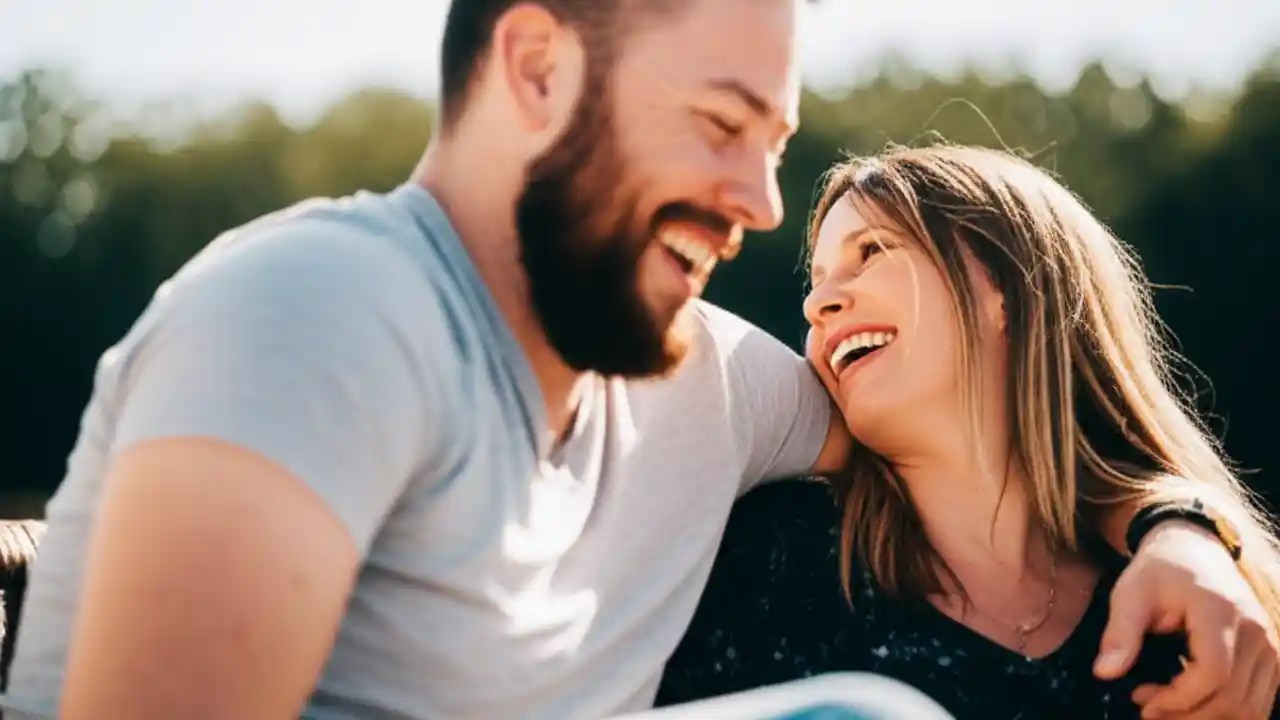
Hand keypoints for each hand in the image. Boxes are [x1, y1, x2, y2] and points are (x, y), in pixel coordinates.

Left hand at [1095, 521, 1278, 718]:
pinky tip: (1191, 705)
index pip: (1213, 672)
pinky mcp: (1272, 658)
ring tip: (1164, 710)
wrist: (1195, 549)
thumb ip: (1120, 633)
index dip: (1179, 698)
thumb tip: (1104, 673)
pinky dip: (1226, 714)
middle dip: (1186, 715)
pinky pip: (1257, 702)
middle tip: (1146, 710)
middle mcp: (1255, 631)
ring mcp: (1269, 646)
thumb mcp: (1131, 593)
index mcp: (1220, 611)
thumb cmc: (1160, 570)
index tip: (1140, 698)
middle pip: (1233, 698)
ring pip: (1250, 708)